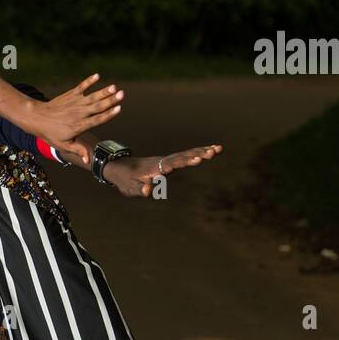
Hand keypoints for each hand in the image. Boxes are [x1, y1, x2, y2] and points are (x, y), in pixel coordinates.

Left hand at [31, 74, 122, 164]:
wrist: (37, 118)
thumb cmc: (51, 133)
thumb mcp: (63, 145)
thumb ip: (78, 150)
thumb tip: (89, 161)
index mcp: (79, 125)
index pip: (97, 119)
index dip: (109, 114)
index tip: (119, 109)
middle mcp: (79, 113)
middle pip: (98, 106)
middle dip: (111, 100)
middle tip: (122, 94)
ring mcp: (75, 102)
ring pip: (92, 96)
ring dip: (103, 91)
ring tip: (114, 87)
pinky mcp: (70, 94)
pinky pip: (81, 87)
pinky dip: (89, 81)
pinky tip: (97, 75)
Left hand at [101, 144, 223, 196]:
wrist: (120, 168)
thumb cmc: (125, 180)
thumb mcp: (130, 188)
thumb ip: (140, 190)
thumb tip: (149, 190)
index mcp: (155, 168)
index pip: (172, 164)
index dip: (183, 162)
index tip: (196, 159)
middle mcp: (163, 161)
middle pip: (182, 157)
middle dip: (198, 154)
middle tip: (213, 152)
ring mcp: (167, 160)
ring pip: (186, 154)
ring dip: (202, 151)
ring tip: (218, 149)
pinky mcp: (170, 161)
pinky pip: (186, 156)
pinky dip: (198, 152)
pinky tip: (211, 150)